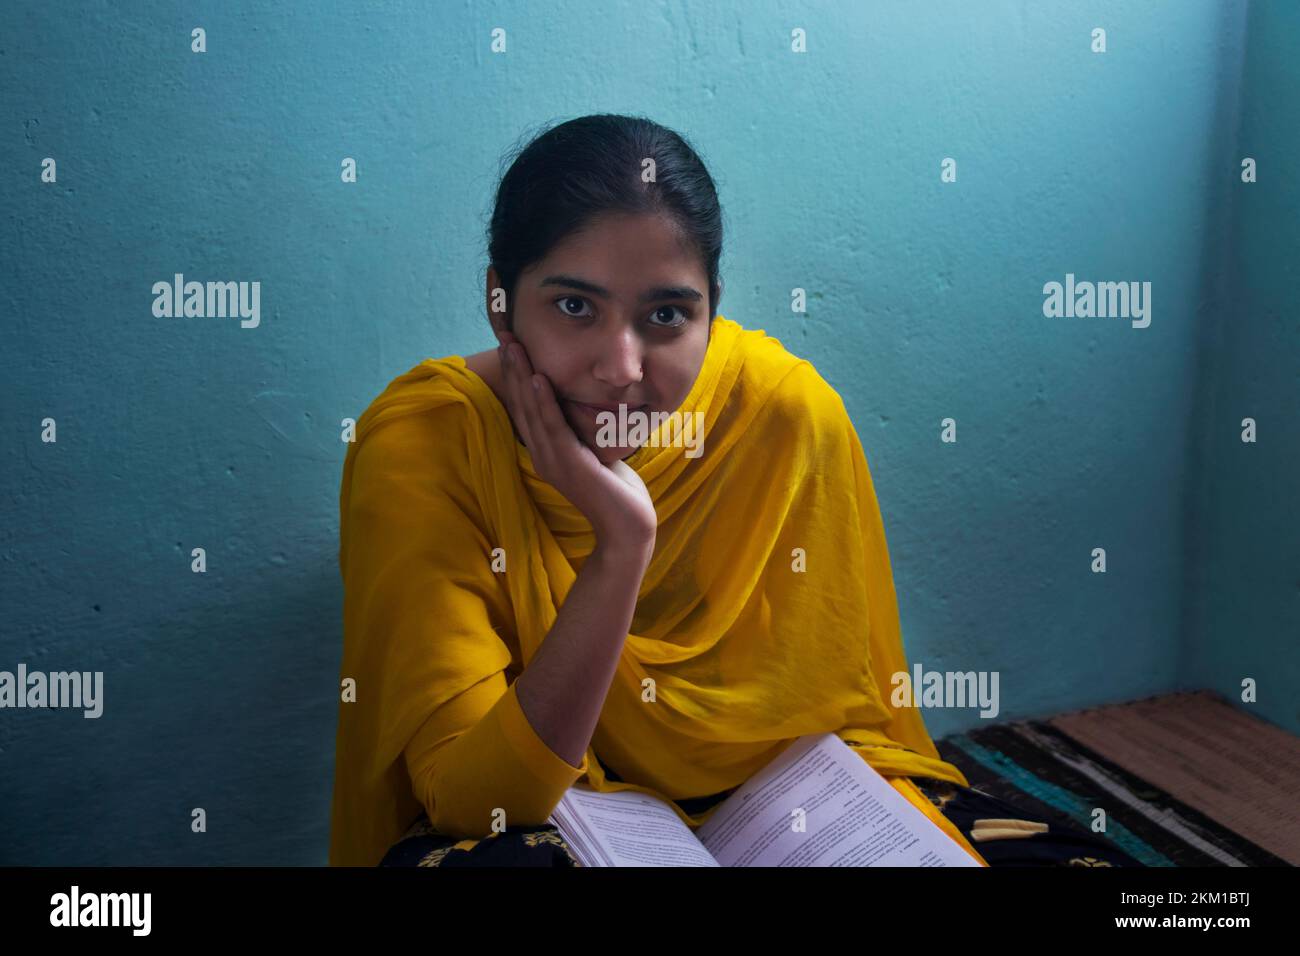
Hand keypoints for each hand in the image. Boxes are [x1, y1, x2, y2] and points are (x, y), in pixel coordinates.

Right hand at [494, 328, 657, 549]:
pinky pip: (553, 427)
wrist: (627, 528)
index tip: (512, 348)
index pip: (526, 408)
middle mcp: (543, 456)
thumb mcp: (597, 453)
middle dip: (512, 370)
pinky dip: (544, 402)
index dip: (517, 377)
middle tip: (504, 336)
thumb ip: (584, 433)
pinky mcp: (569, 465)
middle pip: (522, 405)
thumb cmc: (618, 492)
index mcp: (547, 452)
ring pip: (532, 411)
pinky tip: (537, 378)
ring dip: (522, 377)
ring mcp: (553, 461)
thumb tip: (584, 407)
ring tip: (513, 348)